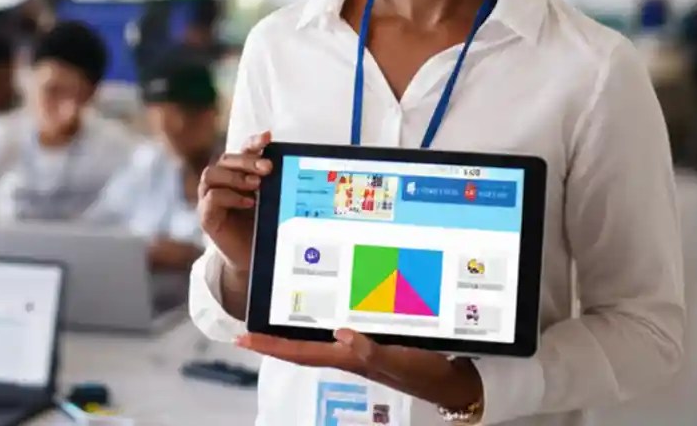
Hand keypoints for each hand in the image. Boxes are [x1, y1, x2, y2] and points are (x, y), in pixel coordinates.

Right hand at [197, 131, 271, 272]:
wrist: (252, 256)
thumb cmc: (261, 225)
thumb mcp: (270, 200)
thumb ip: (272, 182)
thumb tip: (284, 164)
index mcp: (238, 172)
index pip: (243, 150)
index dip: (253, 141)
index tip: (268, 137)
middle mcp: (221, 181)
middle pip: (226, 159)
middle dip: (247, 160)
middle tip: (268, 167)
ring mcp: (209, 197)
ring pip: (211, 173)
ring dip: (235, 176)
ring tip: (256, 185)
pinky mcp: (206, 215)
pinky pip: (211, 198)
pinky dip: (229, 197)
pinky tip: (247, 202)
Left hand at [236, 329, 483, 412]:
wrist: (454, 382)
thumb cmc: (427, 373)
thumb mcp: (401, 361)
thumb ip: (372, 351)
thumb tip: (340, 333)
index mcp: (348, 357)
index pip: (299, 351)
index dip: (270, 345)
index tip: (242, 337)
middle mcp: (348, 353)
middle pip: (301, 347)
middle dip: (273, 339)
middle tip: (247, 329)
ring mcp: (359, 350)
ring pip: (317, 340)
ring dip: (294, 331)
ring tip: (275, 317)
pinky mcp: (373, 343)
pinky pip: (339, 330)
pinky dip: (324, 324)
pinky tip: (324, 315)